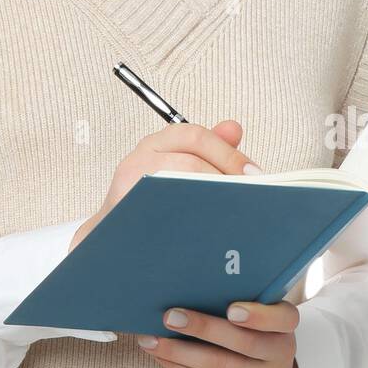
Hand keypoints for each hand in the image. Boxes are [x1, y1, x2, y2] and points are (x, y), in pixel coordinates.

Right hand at [70, 119, 258, 250]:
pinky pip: (161, 212)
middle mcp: (140, 156)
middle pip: (190, 161)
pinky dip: (187, 219)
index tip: (255, 175)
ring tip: (233, 214)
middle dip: (225, 179)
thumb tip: (234, 128)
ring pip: (177, 185)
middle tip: (248, 199)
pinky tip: (207, 229)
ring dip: (210, 199)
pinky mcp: (123, 210)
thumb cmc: (151, 202)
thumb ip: (208, 150)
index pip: (196, 136)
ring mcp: (129, 183)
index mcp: (158, 142)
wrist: (112, 239)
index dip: (229, 154)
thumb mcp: (178, 168)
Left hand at [134, 300, 306, 367]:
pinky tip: (160, 356)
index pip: (283, 318)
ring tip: (151, 340)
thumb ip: (242, 298)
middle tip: (170, 316)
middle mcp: (280, 354)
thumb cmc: (256, 334)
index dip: (258, 315)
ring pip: (219, 366)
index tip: (231, 309)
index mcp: (285, 326)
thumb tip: (191, 279)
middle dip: (203, 328)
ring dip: (180, 352)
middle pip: (242, 342)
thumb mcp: (261, 317)